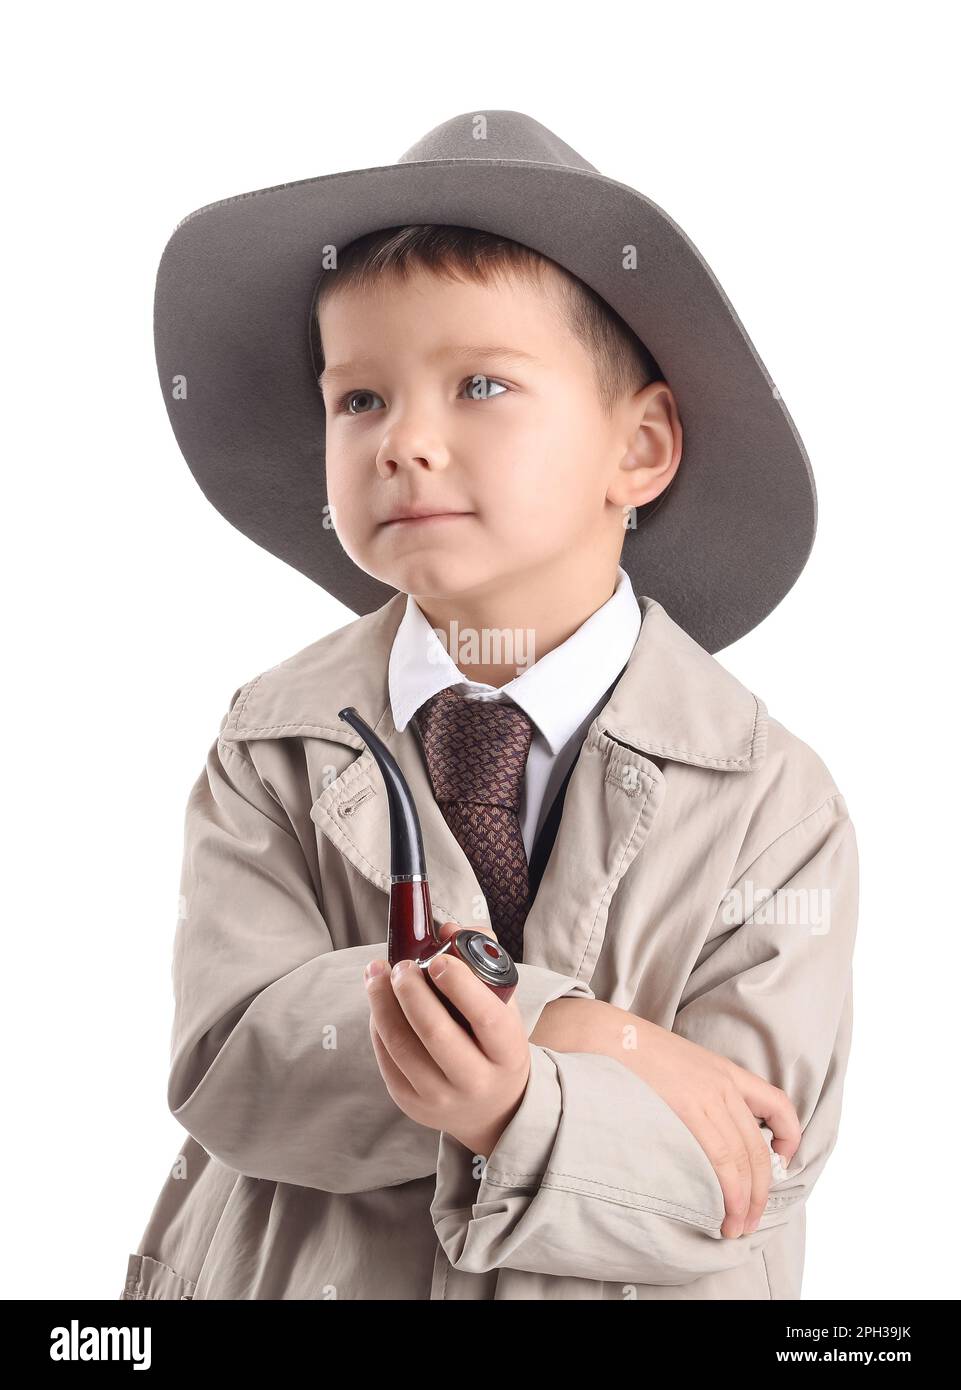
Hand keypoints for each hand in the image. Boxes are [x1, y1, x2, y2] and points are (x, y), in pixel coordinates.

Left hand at [363, 922, 530, 1159]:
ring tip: (376, 974)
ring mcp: (441, 1098)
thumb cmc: (495, 1044)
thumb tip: (449, 929)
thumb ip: (484, 963)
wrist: (492, 1108)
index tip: (437, 960)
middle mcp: (477, 1081)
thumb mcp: (505, 1009)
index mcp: (507, 1053)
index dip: (459, 985)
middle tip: (401, 965)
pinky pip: (387, 1059)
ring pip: (402, 1046)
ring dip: (382, 1003)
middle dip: (411, 991)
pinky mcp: (411, 1103)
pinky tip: (378, 1002)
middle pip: (436, 1033)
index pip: (485, 1017)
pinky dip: (379, 1025)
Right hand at [532, 997, 800, 1238]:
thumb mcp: (673, 1062)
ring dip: (746, 1201)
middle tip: (751, 1221)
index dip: (789, 1137)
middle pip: (759, 1147)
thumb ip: (690, 1089)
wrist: (600, 1031)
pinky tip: (724, 1211)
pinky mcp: (688, 1110)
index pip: (777, 1104)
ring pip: (744, 1160)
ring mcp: (707, 1096)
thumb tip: (691, 1126)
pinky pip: (721, 1160)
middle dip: (760, 1192)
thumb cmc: (626, 1049)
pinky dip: (729, 1192)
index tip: (783, 1160)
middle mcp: (723, 1084)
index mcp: (723, 1070)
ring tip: (736, 1228)